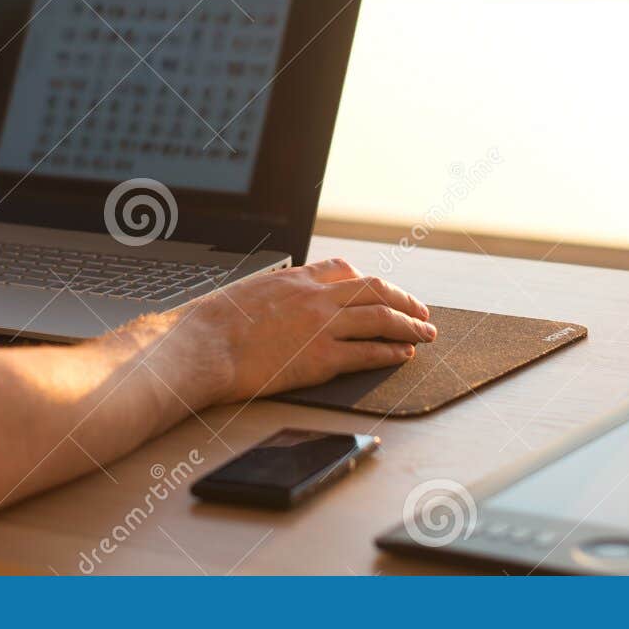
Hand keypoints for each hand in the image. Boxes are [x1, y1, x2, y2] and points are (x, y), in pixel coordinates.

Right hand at [173, 258, 435, 403]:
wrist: (202, 347)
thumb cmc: (212, 325)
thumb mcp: (245, 293)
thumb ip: (270, 295)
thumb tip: (271, 303)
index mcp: (294, 279)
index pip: (343, 270)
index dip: (368, 282)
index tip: (380, 290)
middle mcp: (314, 297)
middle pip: (374, 290)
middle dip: (403, 299)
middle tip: (420, 310)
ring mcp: (321, 326)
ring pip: (381, 317)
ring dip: (410, 325)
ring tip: (426, 333)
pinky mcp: (321, 358)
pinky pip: (368, 351)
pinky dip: (391, 352)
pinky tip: (403, 355)